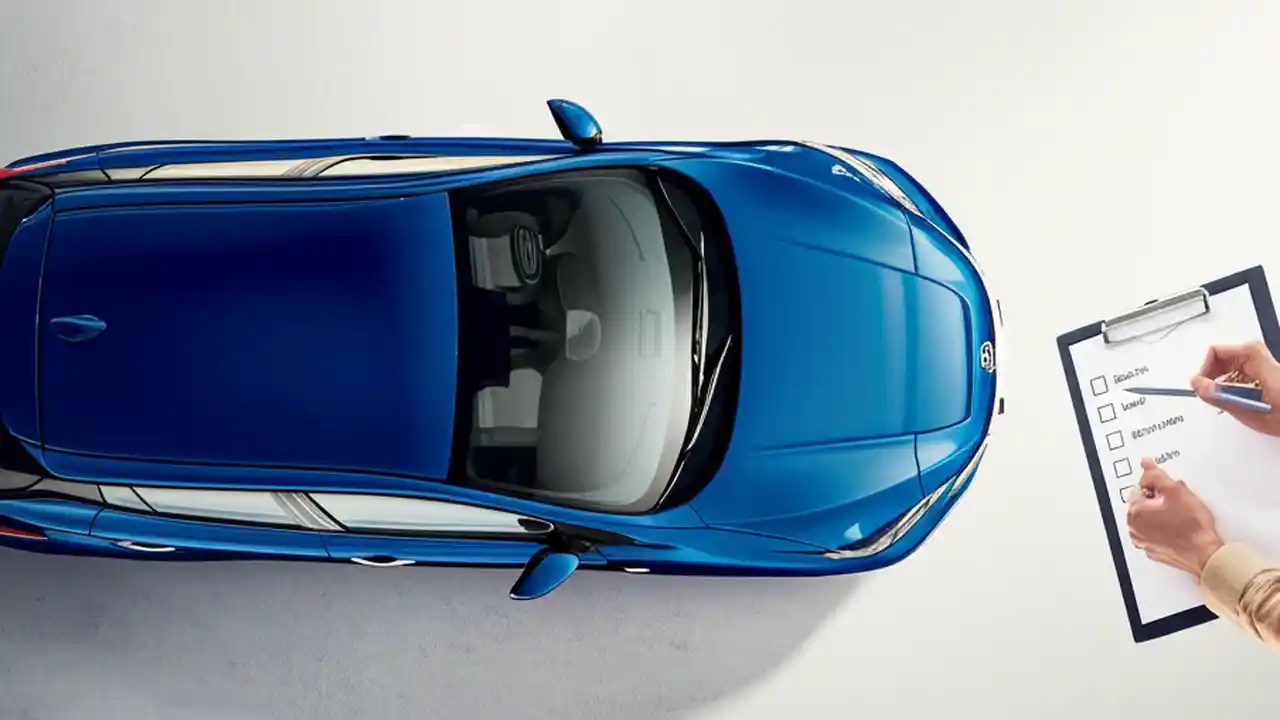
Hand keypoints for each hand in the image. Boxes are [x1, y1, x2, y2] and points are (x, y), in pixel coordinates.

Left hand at [1127, 458, 1223, 576]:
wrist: (1206, 554)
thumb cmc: (1192, 526)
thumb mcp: (1175, 490)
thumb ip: (1157, 475)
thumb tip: (1146, 464)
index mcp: (1135, 512)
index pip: (1141, 488)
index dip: (1159, 487)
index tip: (1171, 492)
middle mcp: (1135, 529)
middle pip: (1144, 504)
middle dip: (1159, 501)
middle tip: (1179, 505)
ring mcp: (1144, 542)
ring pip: (1149, 520)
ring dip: (1161, 515)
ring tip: (1181, 518)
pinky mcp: (1155, 552)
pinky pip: (1156, 535)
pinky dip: (1164, 530)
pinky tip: (1179, 530)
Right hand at [1191, 341, 1279, 435]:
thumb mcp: (1250, 409)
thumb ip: (1219, 396)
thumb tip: (1197, 384)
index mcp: (1255, 358)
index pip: (1216, 352)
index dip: (1204, 370)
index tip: (1203, 387)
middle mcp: (1259, 355)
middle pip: (1220, 357)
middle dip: (1211, 377)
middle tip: (1211, 394)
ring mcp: (1262, 362)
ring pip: (1228, 365)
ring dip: (1222, 383)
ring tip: (1227, 400)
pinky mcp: (1264, 370)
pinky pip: (1238, 372)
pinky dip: (1232, 386)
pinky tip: (1239, 400)